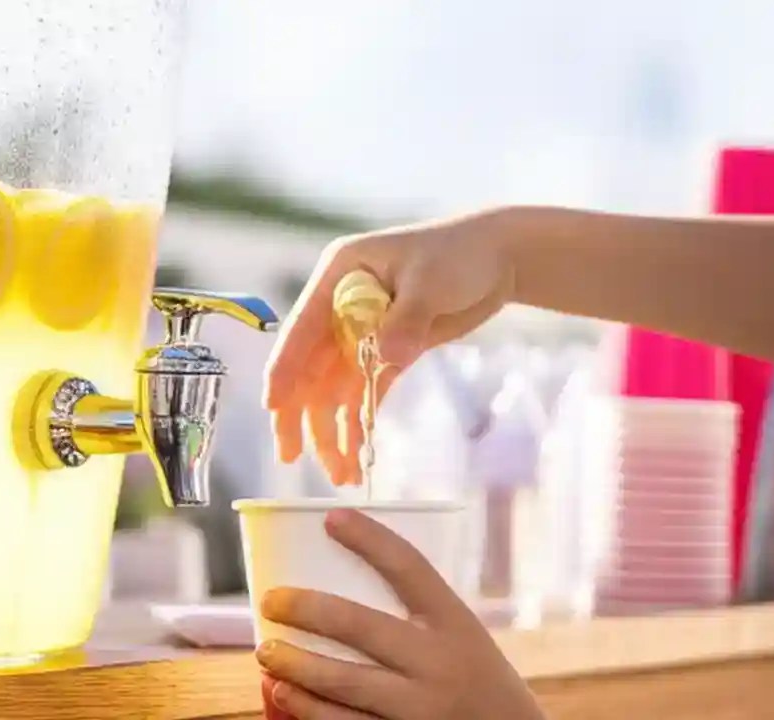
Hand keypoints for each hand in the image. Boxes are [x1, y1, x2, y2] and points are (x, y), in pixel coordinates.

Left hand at [255, 509, 543, 719]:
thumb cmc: (478, 684)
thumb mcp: (464, 641)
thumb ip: (420, 620)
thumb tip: (340, 595)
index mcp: (455, 625)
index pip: (409, 568)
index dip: (370, 539)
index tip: (332, 517)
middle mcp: (438, 664)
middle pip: (359, 625)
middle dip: (305, 609)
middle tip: (269, 601)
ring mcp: (420, 708)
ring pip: (342, 682)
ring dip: (295, 665)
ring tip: (266, 652)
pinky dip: (306, 709)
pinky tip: (284, 693)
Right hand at [263, 208, 517, 484]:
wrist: (499, 256)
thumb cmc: (461, 252)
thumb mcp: (430, 280)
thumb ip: (406, 319)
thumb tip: (384, 356)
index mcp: (339, 276)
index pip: (302, 328)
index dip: (286, 369)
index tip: (273, 406)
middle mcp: (341, 306)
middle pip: (310, 366)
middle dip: (300, 413)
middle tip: (289, 457)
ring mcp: (361, 331)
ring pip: (334, 388)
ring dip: (332, 430)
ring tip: (338, 474)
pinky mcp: (386, 350)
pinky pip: (364, 393)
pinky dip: (359, 424)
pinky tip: (356, 456)